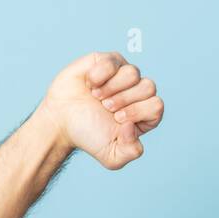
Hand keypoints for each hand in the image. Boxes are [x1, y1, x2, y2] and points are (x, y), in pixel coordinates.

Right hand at [39, 51, 163, 169]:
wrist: (61, 121)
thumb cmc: (88, 136)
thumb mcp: (112, 157)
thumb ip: (131, 152)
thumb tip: (132, 126)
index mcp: (144, 115)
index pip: (157, 106)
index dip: (138, 111)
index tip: (117, 120)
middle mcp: (137, 93)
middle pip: (149, 87)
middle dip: (125, 99)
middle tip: (106, 108)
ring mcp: (123, 75)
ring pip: (133, 72)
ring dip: (112, 88)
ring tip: (97, 97)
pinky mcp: (107, 62)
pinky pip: (113, 61)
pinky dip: (100, 75)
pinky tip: (90, 84)